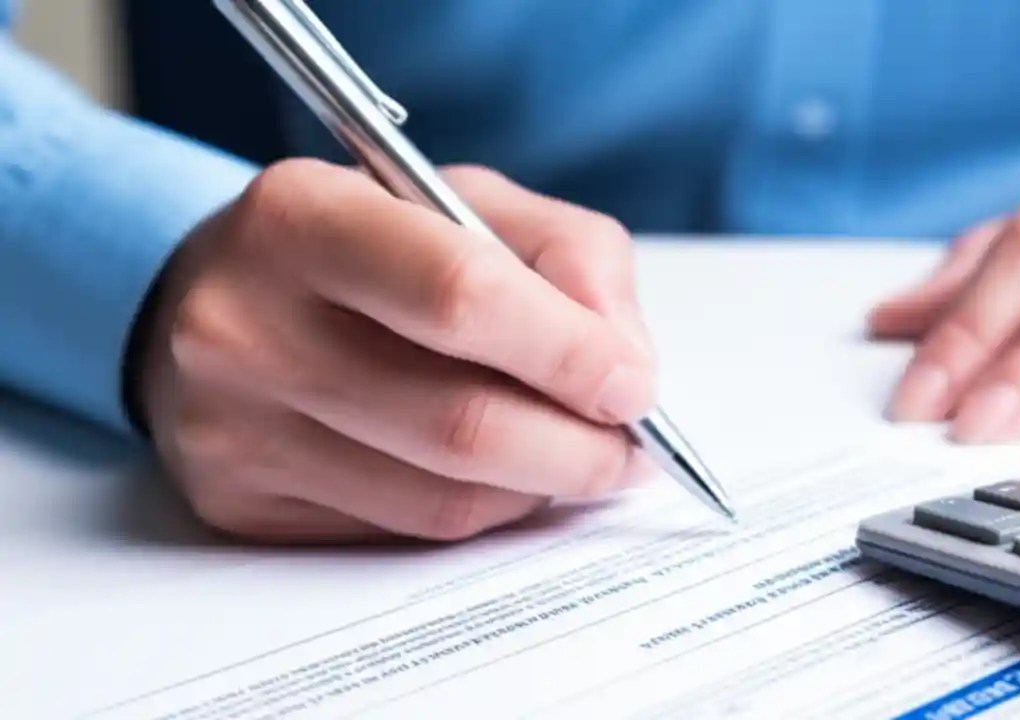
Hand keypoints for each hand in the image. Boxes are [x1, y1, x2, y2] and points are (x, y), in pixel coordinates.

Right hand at [132, 160, 654, 542]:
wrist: (222, 298)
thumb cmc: (369, 244)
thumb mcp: (468, 202)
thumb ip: (569, 257)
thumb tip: (625, 366)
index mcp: (302, 215)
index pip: (462, 296)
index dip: (570, 352)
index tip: (634, 386)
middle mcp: (245, 324)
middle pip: (460, 422)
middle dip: (579, 447)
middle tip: (630, 448)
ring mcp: (232, 428)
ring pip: (442, 499)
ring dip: (539, 487)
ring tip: (575, 456)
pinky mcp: (239, 503)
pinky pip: (405, 533)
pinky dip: (481, 511)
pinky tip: (499, 475)